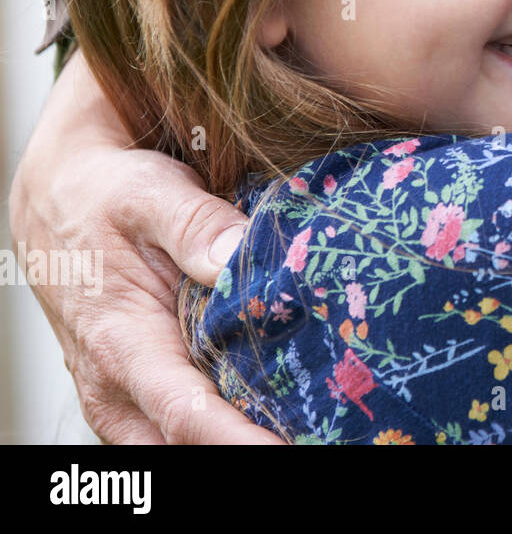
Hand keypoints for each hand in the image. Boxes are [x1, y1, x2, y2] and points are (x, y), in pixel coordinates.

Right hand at [8, 49, 281, 443]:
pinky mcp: (142, 392)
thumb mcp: (149, 193)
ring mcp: (126, 398)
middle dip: (249, 449)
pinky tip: (281, 415)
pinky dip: (227, 430)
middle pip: (189, 448)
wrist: (57, 200)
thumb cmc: (105, 196)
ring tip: (312, 429)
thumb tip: (239, 255)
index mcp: (120, 343)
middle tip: (322, 436)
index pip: (186, 415)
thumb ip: (196, 225)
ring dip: (239, 440)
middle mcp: (117, 387)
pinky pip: (182, 431)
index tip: (289, 449)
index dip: (242, 442)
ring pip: (185, 447)